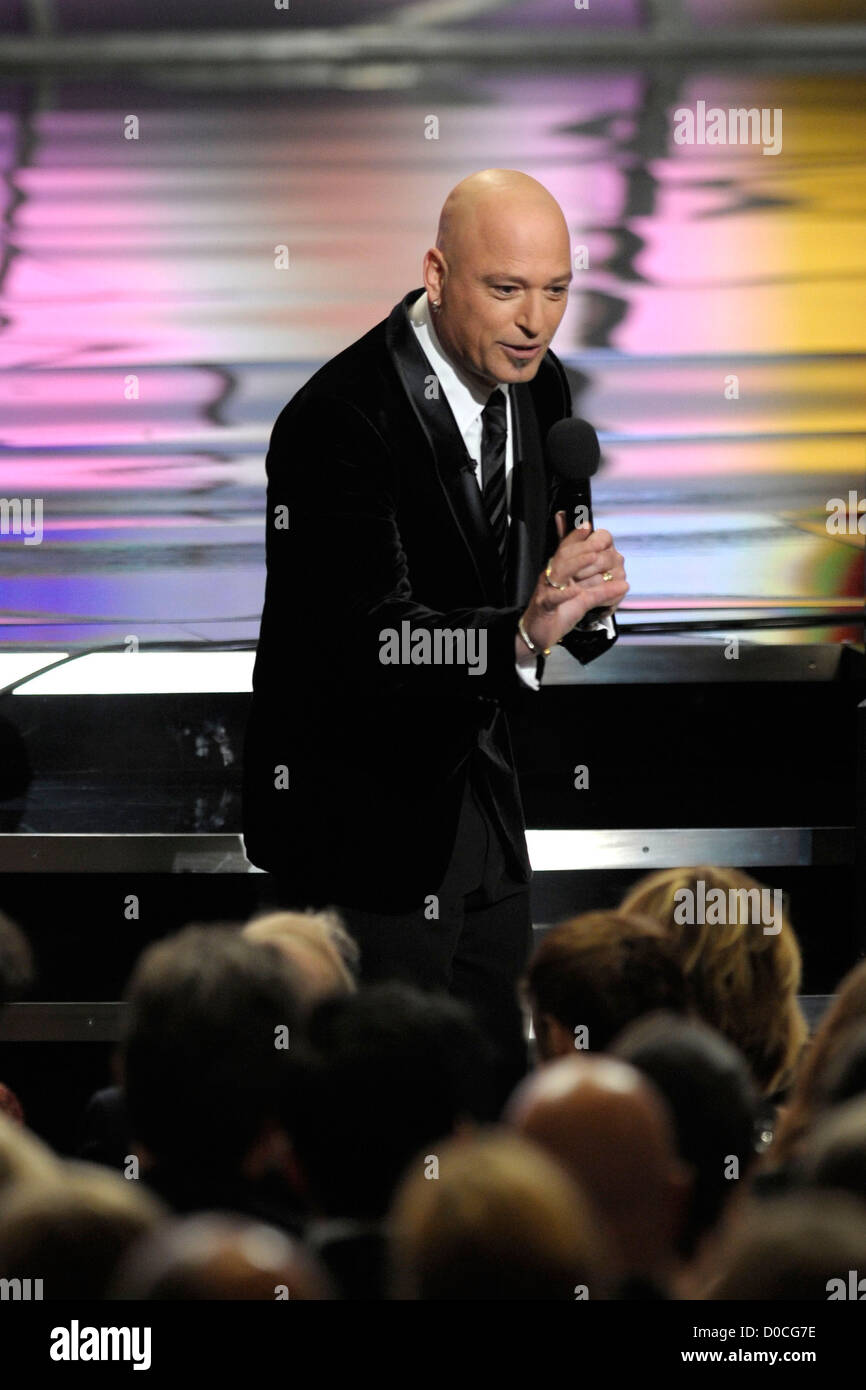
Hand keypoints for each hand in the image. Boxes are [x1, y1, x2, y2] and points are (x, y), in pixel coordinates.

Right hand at [516, 512, 627, 657]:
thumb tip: (624, 584)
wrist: (538, 633)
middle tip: (600, 543)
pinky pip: (553, 598)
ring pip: (559, 572)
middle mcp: (551, 577)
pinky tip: (576, 590)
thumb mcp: (583, 599)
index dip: (577, 536)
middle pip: (565, 556)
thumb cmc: (560, 612)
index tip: (589, 526)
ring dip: (577, 564)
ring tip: (593, 557)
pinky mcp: (544, 607)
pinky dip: (564, 594)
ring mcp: (547, 590)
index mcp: (559, 571)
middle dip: (583, 547)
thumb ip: (601, 589)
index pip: (567, 548)